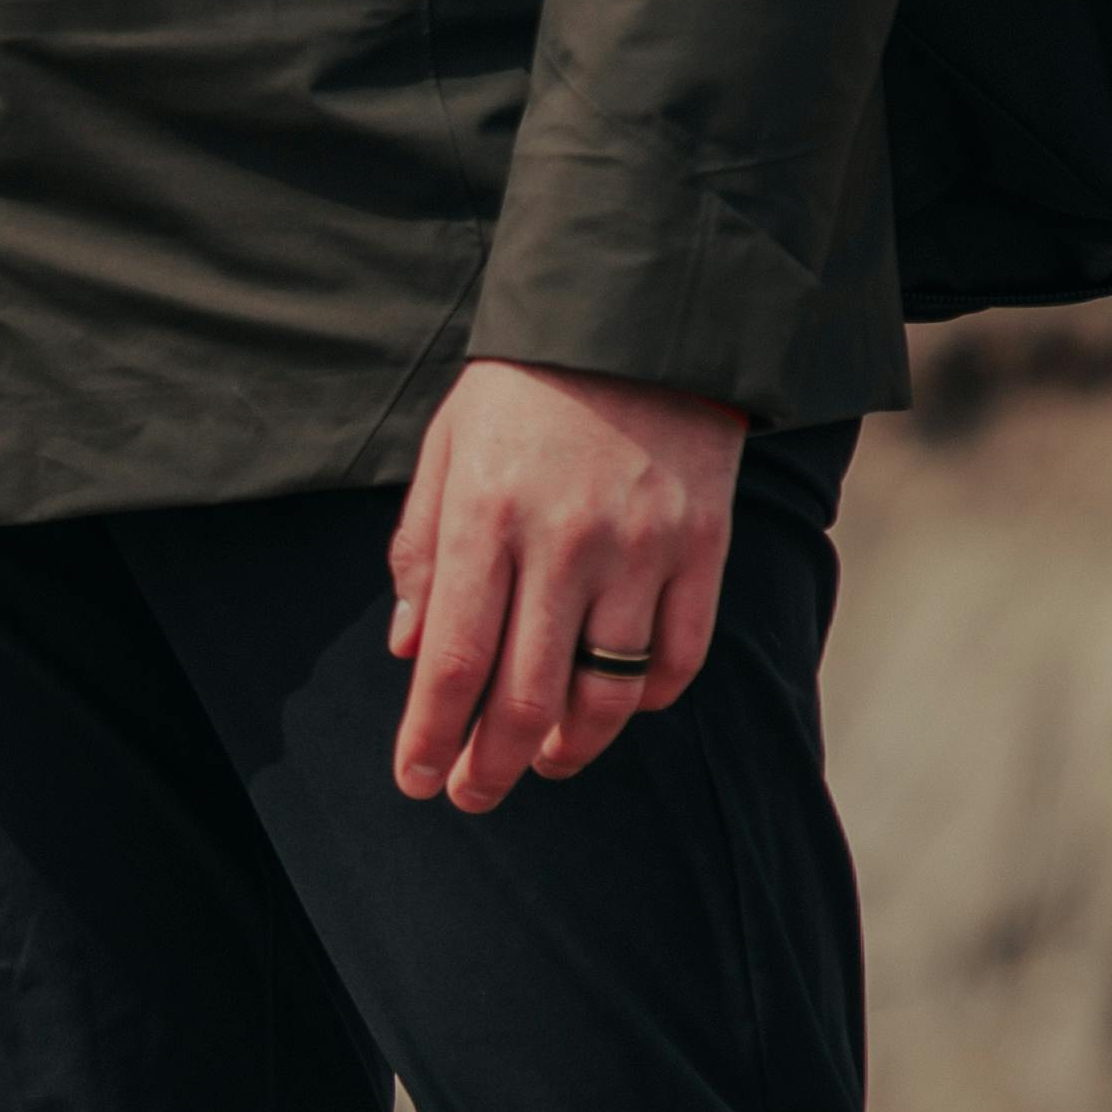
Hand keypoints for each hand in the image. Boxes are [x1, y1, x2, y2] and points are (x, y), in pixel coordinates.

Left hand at [385, 358, 749, 812]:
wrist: (639, 317)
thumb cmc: (523, 388)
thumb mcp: (447, 450)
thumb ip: (422, 551)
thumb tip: (408, 651)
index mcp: (486, 514)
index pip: (453, 659)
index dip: (431, 734)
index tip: (417, 781)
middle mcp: (565, 541)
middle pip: (526, 696)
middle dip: (492, 764)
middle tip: (472, 794)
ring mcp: (642, 548)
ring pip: (607, 693)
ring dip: (570, 747)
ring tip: (543, 762)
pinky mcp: (703, 547)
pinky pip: (677, 658)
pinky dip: (646, 700)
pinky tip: (615, 708)